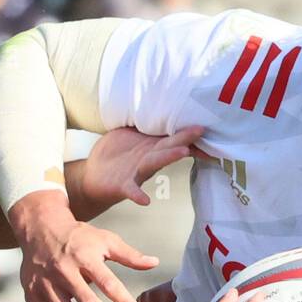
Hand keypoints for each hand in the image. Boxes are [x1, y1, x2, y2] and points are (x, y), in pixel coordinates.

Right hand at [10, 193, 158, 301]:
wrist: (39, 229)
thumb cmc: (79, 237)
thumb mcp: (104, 240)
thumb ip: (129, 255)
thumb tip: (155, 263)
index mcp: (85, 258)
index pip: (107, 282)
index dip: (123, 300)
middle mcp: (64, 272)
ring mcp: (46, 284)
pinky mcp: (33, 294)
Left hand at [77, 125, 205, 210]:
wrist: (94, 176)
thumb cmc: (114, 154)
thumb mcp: (129, 132)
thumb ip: (142, 121)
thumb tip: (154, 102)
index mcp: (151, 145)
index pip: (173, 137)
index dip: (189, 131)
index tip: (206, 123)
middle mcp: (149, 158)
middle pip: (169, 146)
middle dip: (184, 138)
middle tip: (200, 129)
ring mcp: (138, 171)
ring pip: (155, 162)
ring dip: (169, 157)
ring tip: (183, 151)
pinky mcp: (124, 185)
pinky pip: (132, 190)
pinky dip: (138, 194)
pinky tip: (145, 200)